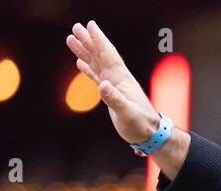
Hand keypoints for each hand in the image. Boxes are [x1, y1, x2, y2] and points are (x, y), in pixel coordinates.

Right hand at [65, 21, 158, 145]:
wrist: (149, 134)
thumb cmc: (141, 125)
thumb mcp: (127, 113)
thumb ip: (115, 99)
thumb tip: (103, 85)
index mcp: (122, 79)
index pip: (109, 55)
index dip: (99, 40)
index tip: (90, 25)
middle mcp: (118, 79)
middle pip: (101, 55)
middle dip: (89, 41)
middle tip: (76, 27)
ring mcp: (114, 85)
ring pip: (97, 63)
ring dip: (85, 51)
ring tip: (71, 39)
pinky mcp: (111, 94)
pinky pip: (97, 76)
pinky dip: (88, 68)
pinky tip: (79, 62)